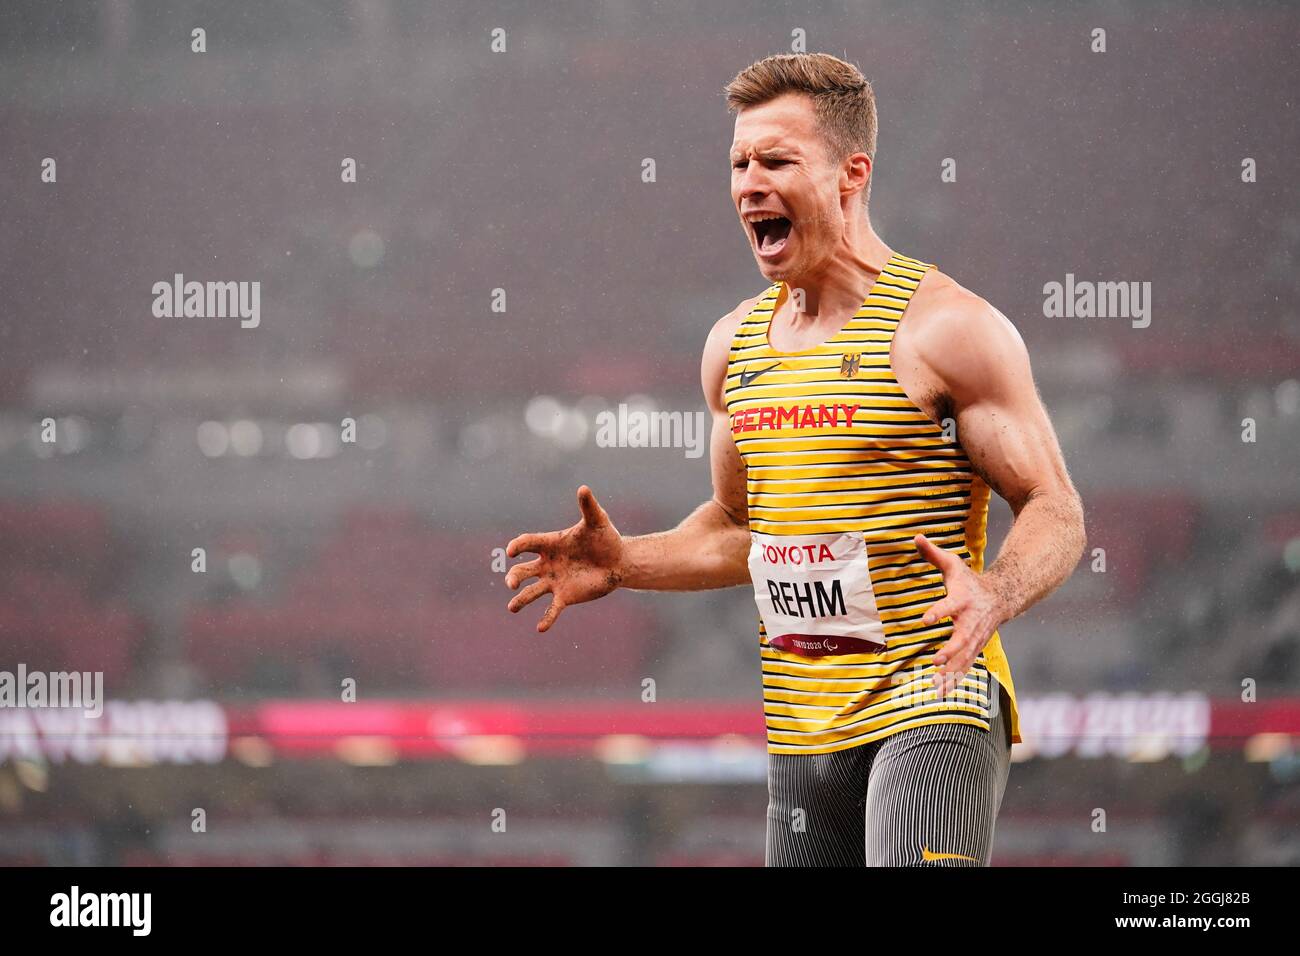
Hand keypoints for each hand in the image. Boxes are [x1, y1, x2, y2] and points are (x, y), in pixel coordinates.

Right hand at [505, 485, 625, 632]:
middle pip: (523, 570)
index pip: (528, 543)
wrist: (619, 561)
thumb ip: (588, 506)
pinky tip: (540, 628)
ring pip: (532, 592)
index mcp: (550, 544)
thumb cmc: (605, 538)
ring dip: (521, 600)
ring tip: (512, 608)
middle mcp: (547, 564)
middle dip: (514, 576)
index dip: (518, 546)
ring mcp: (555, 581)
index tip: (512, 550)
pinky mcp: (565, 596)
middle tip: (512, 583)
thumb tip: (583, 488)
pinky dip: (547, 619)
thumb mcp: (598, 521)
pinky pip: (552, 609)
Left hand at [914, 533, 1006, 697]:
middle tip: (936, 661)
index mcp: (963, 600)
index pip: (949, 606)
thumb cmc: (970, 581)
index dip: (938, 612)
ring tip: (936, 686)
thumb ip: (933, 554)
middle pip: (961, 639)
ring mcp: (975, 638)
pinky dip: (954, 680)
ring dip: (951, 672)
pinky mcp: (975, 648)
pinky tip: (942, 693)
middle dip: (950, 651)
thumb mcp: (953, 565)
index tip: (925, 619)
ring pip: (964, 658)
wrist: (1003, 597)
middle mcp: (971, 622)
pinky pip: (965, 667)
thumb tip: (915, 536)